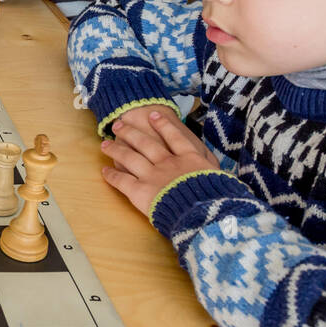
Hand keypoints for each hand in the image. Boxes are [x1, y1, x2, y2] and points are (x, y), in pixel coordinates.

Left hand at [100, 109, 220, 216]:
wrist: (205, 211)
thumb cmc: (219, 198)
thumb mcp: (221, 178)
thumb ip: (213, 171)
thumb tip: (214, 169)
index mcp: (189, 158)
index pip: (174, 136)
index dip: (163, 124)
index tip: (153, 115)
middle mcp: (168, 162)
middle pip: (145, 143)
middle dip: (131, 132)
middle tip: (119, 124)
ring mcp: (152, 175)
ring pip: (129, 157)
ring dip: (116, 149)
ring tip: (105, 143)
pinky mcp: (140, 191)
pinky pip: (122, 181)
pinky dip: (111, 175)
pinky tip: (103, 171)